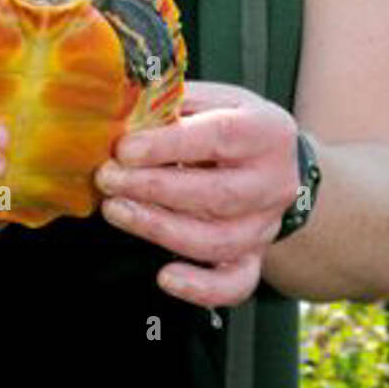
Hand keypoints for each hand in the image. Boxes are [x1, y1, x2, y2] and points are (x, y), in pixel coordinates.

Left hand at [94, 80, 298, 308]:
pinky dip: (200, 288)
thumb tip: (125, 110)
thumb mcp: (216, 99)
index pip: (219, 137)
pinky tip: (166, 277)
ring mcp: (265, 225)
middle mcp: (273, 182)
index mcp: (266, 132)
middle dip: (153, 189)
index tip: (125, 149)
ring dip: (159, 229)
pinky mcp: (255, 258)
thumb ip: (175, 104)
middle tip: (108, 179)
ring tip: (117, 211)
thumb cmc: (238, 127)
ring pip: (216, 241)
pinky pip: (233, 284)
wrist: (279, 164)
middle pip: (216, 194)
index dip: (168, 145)